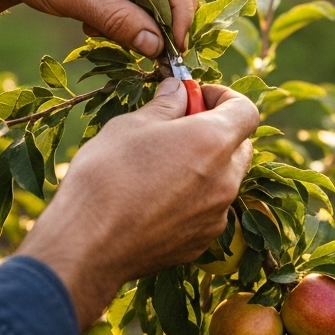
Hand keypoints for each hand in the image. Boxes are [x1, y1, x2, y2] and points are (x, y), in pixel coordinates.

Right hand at [18, 79, 259, 330]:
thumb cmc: (107, 175)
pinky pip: (208, 210)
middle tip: (177, 128)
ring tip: (161, 166)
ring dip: (205, 166)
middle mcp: (226, 180)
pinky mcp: (201, 242)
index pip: (246, 111)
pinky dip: (193, 198)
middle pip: (240, 146)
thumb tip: (178, 91)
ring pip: (225, 180)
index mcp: (213, 142)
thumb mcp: (132, 124)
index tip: (196, 97)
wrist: (88, 244)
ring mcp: (216, 216)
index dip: (224, 97)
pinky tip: (156, 198)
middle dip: (216, 132)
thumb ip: (166, 105)